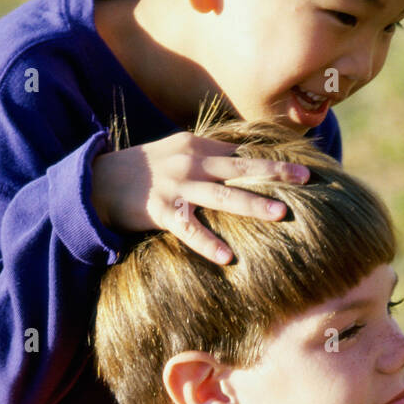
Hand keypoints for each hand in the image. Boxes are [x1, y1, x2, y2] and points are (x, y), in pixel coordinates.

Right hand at [90, 132, 309, 264]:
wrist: (98, 181)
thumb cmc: (142, 171)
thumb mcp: (176, 153)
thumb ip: (207, 156)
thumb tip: (240, 161)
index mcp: (197, 146)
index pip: (242, 151)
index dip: (271, 158)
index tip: (300, 165)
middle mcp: (190, 162)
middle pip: (241, 167)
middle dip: (275, 173)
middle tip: (305, 180)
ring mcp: (176, 186)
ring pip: (222, 196)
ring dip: (253, 204)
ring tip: (281, 214)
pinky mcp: (160, 210)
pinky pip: (190, 230)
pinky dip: (208, 244)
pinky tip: (228, 257)